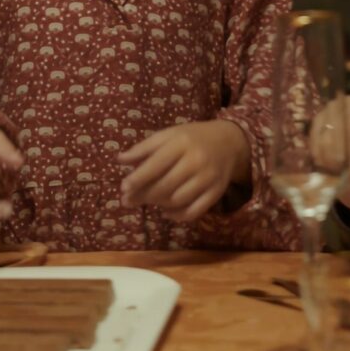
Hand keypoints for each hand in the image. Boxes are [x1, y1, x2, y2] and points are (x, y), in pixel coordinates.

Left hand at [118, 120, 248, 221]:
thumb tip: (120, 160)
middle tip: (128, 200)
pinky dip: (177, 216)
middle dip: (143, 195)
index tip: (123, 188)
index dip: (138, 178)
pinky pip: (194, 212)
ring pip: (178, 200)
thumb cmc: (192, 138)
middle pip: (165, 185)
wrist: (229, 143)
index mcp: (181, 143)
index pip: (156, 164)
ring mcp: (208, 179)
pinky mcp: (216, 193)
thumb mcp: (168, 135)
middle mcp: (196, 161)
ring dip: (158, 204)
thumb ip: (144, 148)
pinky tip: (166, 211)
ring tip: (148, 201)